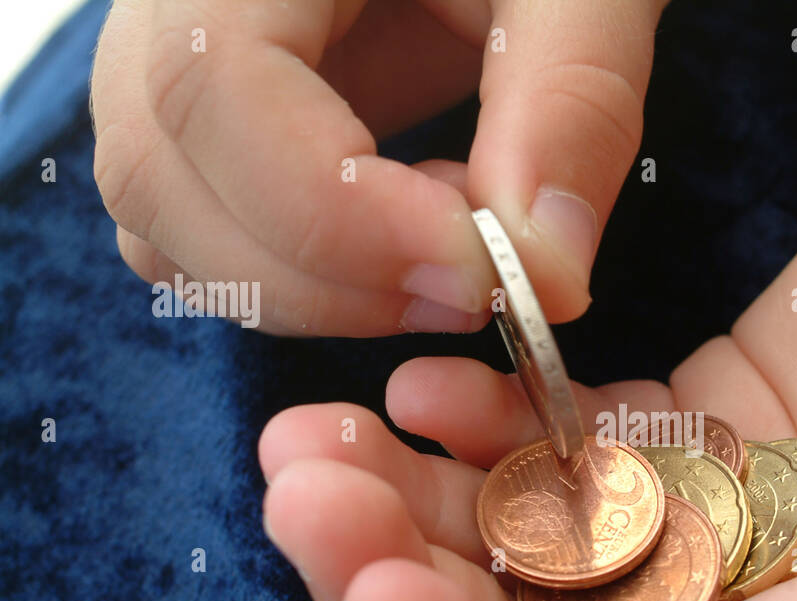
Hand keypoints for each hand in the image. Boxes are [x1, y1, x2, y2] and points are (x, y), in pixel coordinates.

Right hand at [91, 0, 666, 334]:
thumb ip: (573, 106)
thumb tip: (549, 280)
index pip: (217, 81)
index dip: (338, 213)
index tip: (475, 270)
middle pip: (160, 171)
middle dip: (328, 278)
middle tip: (476, 290)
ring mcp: (165, 50)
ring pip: (161, 220)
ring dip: (312, 292)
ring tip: (449, 255)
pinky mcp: (206, 112)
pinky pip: (193, 229)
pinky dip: (298, 281)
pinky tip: (405, 245)